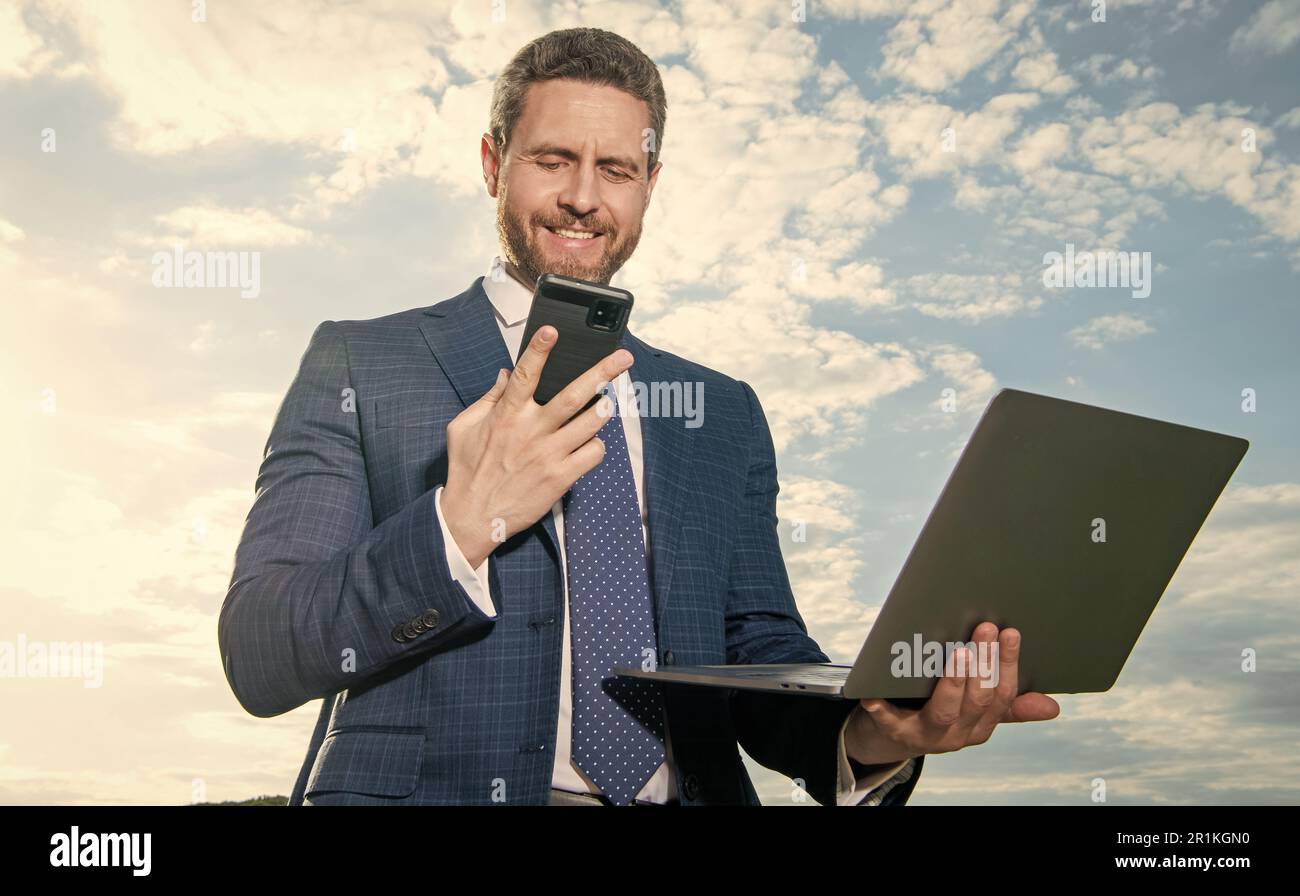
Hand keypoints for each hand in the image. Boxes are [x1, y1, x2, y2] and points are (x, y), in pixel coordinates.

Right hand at [439, 325, 632, 566]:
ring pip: (591, 423)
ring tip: (609, 403)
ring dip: (605, 410)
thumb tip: (504, 374)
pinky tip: (589, 445)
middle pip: (573, 394)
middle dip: (602, 372)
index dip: (539, 350)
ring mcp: (548, 454)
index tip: (552, 330)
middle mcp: (531, 431)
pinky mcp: (560, 478)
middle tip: (623, 358)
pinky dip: (596, 447)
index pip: (524, 374)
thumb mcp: (464, 428)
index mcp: (506, 415)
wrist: (472, 517)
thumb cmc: (467, 471)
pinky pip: (593, 454)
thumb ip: (488, 399)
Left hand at [844, 622, 1059, 765]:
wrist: (888, 738)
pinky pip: (889, 719)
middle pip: (977, 700)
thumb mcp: (974, 711)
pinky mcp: (893, 731)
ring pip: (945, 710)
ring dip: (954, 681)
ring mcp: (925, 734)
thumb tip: (1053, 707)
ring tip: (958, 653)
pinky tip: (877, 689)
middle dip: (985, 663)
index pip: (1001, 696)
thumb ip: (1009, 706)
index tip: (1010, 632)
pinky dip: (883, 705)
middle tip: (985, 628)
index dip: (1007, 664)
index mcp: (979, 726)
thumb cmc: (936, 711)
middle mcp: (957, 734)